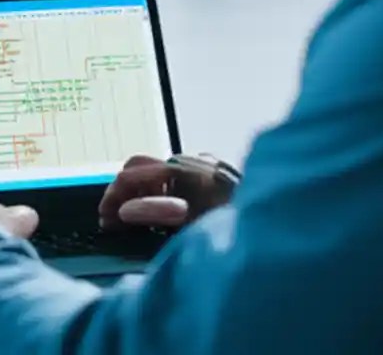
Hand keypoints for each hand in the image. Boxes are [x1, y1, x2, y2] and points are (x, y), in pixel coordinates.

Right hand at [98, 155, 232, 229]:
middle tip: (116, 217)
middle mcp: (188, 161)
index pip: (129, 177)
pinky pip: (179, 175)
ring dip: (144, 191)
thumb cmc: (233, 221)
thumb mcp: (188, 221)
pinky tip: (170, 209)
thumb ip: (154, 211)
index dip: (112, 199)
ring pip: (158, 171)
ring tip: (140, 217)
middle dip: (124, 191)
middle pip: (139, 168)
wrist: (277, 220)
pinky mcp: (214, 173)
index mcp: (178, 169)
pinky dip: (166, 190)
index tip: (105, 220)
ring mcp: (201, 165)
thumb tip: (123, 210)